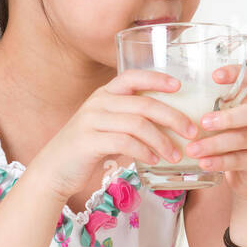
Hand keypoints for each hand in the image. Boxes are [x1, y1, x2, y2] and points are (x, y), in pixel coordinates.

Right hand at [32, 69, 200, 203]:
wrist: (54, 170)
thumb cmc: (89, 149)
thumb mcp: (110, 127)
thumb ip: (132, 121)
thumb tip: (171, 123)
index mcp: (104, 94)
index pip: (132, 76)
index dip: (157, 79)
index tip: (179, 86)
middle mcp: (98, 102)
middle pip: (144, 103)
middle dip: (173, 117)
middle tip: (192, 132)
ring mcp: (91, 121)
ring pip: (137, 124)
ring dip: (162, 140)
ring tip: (176, 155)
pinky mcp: (88, 141)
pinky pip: (125, 142)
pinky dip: (145, 151)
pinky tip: (154, 161)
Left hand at [183, 62, 246, 197]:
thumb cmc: (229, 143)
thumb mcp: (222, 123)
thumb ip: (206, 110)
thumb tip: (167, 99)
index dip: (236, 74)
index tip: (215, 76)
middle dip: (227, 117)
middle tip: (203, 122)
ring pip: (244, 138)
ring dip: (215, 144)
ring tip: (192, 149)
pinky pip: (241, 160)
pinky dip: (220, 161)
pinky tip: (204, 163)